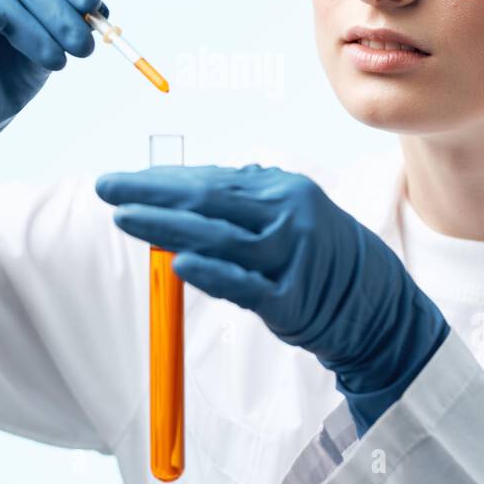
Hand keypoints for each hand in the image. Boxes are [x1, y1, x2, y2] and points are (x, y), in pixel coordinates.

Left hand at [95, 164, 449, 434]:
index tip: (121, 180)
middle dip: (151, 194)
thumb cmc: (316, 257)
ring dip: (166, 226)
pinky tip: (179, 263)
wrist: (376, 303)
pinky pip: (245, 284)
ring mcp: (292, 255)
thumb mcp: (284, 218)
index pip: (209, 179)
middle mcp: (289, 213)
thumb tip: (174, 199)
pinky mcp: (293, 298)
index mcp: (282, 189)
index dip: (161, 180)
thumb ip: (236, 208)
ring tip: (124, 218)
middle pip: (208, 200)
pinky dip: (212, 273)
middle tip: (107, 188)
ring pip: (219, 237)